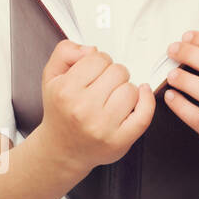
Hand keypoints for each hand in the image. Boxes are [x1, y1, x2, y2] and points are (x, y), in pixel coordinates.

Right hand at [40, 39, 153, 175]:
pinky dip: (147, 101)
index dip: (98, 62)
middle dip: (113, 75)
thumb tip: (90, 49)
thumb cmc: (61, 112)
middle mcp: (83, 109)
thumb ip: (65, 52)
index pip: (98, 58)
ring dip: (125, 90)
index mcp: (66, 91)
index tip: (95, 72)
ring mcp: (103, 126)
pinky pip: (144, 113)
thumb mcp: (51, 77)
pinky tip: (140, 96)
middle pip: (118, 71)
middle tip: (103, 87)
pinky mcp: (119, 140)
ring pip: (131, 89)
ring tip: (112, 99)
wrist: (62, 149)